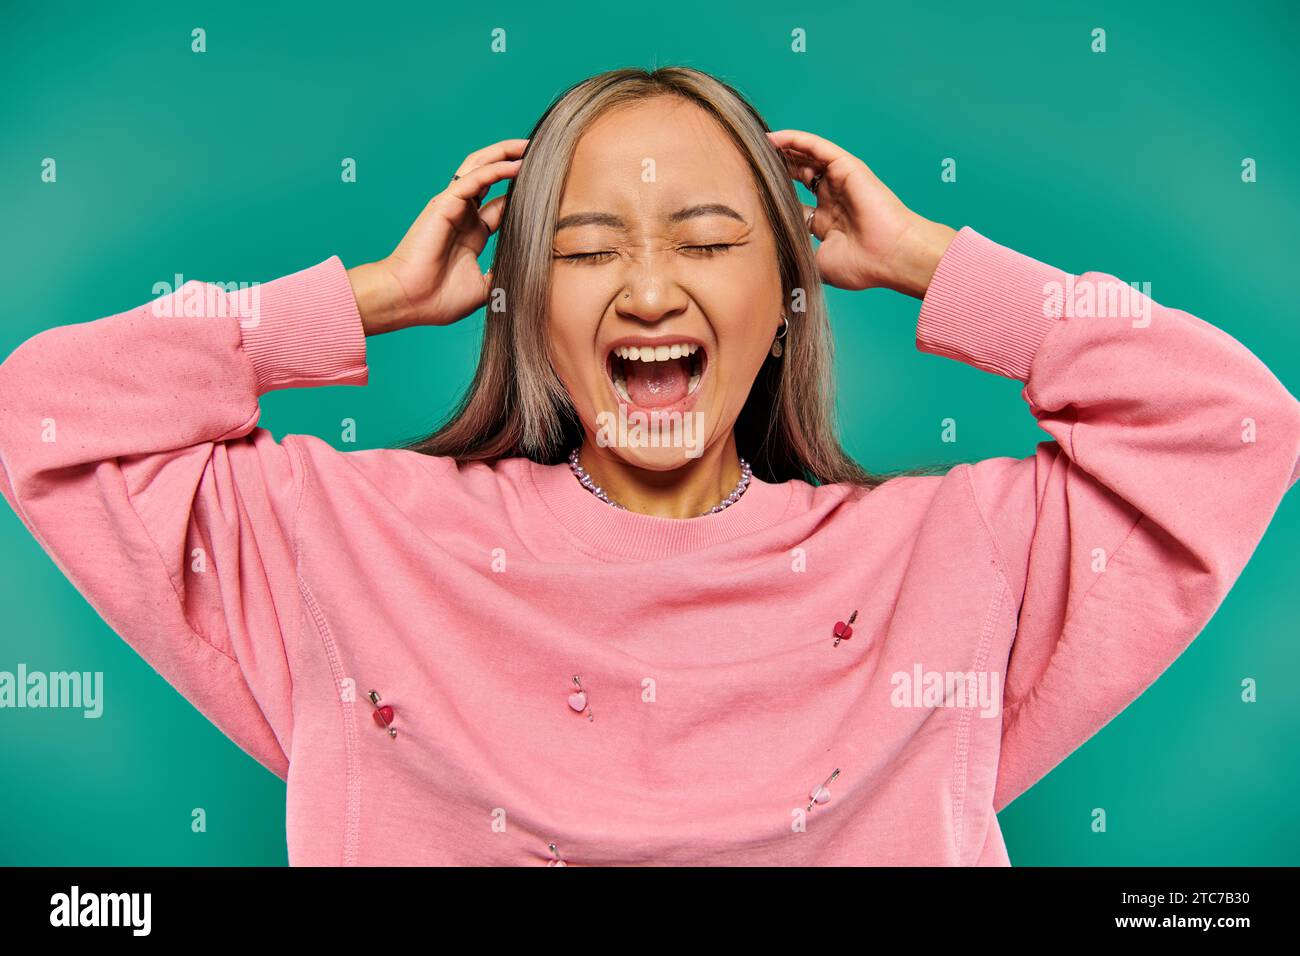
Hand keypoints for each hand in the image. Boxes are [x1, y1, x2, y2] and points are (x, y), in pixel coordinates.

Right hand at [348, 139, 526, 334]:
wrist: (409, 302)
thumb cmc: (438, 299)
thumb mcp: (483, 288)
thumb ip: (502, 275)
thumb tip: (525, 275)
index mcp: (471, 233)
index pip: (500, 203)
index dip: (521, 192)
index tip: (548, 187)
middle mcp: (462, 215)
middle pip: (490, 176)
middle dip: (512, 161)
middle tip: (540, 153)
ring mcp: (452, 207)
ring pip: (480, 168)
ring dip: (505, 154)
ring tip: (529, 146)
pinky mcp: (444, 204)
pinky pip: (474, 179)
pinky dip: (496, 169)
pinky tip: (517, 164)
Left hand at [766, 129, 955, 298]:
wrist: (891, 256)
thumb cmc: (862, 266)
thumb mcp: (818, 263)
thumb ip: (797, 254)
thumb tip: (769, 260)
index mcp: (827, 222)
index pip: (796, 202)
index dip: (775, 197)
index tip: (751, 194)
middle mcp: (834, 199)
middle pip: (799, 176)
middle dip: (777, 169)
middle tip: (749, 163)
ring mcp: (841, 181)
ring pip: (806, 157)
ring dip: (783, 150)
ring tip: (757, 145)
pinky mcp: (847, 167)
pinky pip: (817, 147)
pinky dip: (796, 140)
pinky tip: (775, 138)